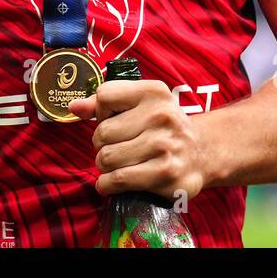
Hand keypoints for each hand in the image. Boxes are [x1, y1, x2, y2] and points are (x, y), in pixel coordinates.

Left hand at [69, 80, 205, 202]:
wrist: (203, 153)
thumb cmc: (163, 127)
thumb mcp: (141, 105)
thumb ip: (106, 103)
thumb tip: (73, 107)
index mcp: (154, 92)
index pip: (104, 96)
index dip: (102, 112)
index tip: (114, 120)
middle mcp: (162, 116)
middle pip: (102, 132)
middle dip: (102, 144)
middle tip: (117, 148)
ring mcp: (165, 146)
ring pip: (106, 158)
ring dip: (104, 166)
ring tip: (119, 164)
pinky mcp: (166, 175)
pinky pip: (117, 180)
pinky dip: (106, 184)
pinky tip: (111, 182)